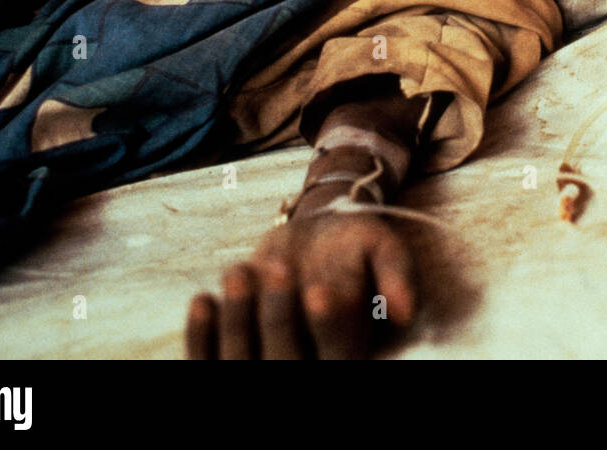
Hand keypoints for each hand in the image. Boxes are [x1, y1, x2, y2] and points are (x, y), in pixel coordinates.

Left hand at [185, 211, 416, 359]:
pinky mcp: (232, 356)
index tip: (319, 290)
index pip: (340, 355)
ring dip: (237, 321)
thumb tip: (405, 309)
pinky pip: (207, 362)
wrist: (313, 238)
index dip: (327, 327)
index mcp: (352, 351)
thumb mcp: (381, 246)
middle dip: (278, 317)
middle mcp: (311, 368)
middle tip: (278, 265)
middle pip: (288, 363)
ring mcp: (267, 366)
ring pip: (243, 365)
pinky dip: (201, 337)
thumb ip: (396, 273)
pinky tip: (204, 300)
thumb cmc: (352, 244)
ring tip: (239, 270)